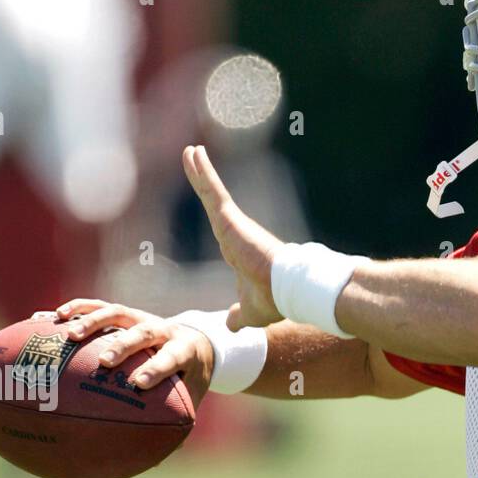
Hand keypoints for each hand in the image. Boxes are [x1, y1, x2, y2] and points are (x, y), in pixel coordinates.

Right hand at [52, 299, 213, 408]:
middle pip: (143, 332)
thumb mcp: (190, 396)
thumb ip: (177, 420)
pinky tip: (52, 317)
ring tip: (71, 336)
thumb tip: (160, 459)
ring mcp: (140, 317)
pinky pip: (97, 306)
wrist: (192, 340)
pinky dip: (76, 309)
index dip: (157, 368)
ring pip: (117, 313)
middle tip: (105, 362)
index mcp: (183, 351)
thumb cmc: (187, 377)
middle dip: (123, 345)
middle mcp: (162, 329)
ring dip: (93, 322)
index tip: (140, 383)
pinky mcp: (122, 313)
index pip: (172, 357)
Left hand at [182, 144, 281, 328]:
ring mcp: (234, 224)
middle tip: (193, 160)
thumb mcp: (249, 311)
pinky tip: (194, 154)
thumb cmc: (274, 299)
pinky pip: (212, 190)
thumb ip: (238, 316)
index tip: (208, 197)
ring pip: (211, 191)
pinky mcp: (232, 219)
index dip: (213, 208)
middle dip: (203, 181)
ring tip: (190, 151)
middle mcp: (235, 234)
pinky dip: (203, 171)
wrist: (288, 291)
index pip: (221, 223)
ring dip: (200, 170)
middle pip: (213, 202)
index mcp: (237, 251)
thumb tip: (230, 327)